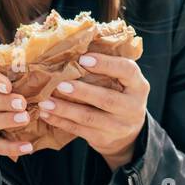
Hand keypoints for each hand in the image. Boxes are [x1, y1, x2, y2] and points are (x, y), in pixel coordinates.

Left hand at [37, 53, 150, 169]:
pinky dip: (61, 122)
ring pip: (90, 118)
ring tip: (46, 101)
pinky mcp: (104, 139)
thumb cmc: (120, 96)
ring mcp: (119, 126)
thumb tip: (75, 45)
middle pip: (107, 99)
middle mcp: (132, 107)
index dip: (106, 64)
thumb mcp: (123, 83)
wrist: (128, 133)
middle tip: (60, 84)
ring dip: (65, 109)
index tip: (83, 58)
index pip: (127, 71)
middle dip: (82, 92)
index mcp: (138, 86)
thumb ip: (108, 68)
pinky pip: (79, 130)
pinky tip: (46, 114)